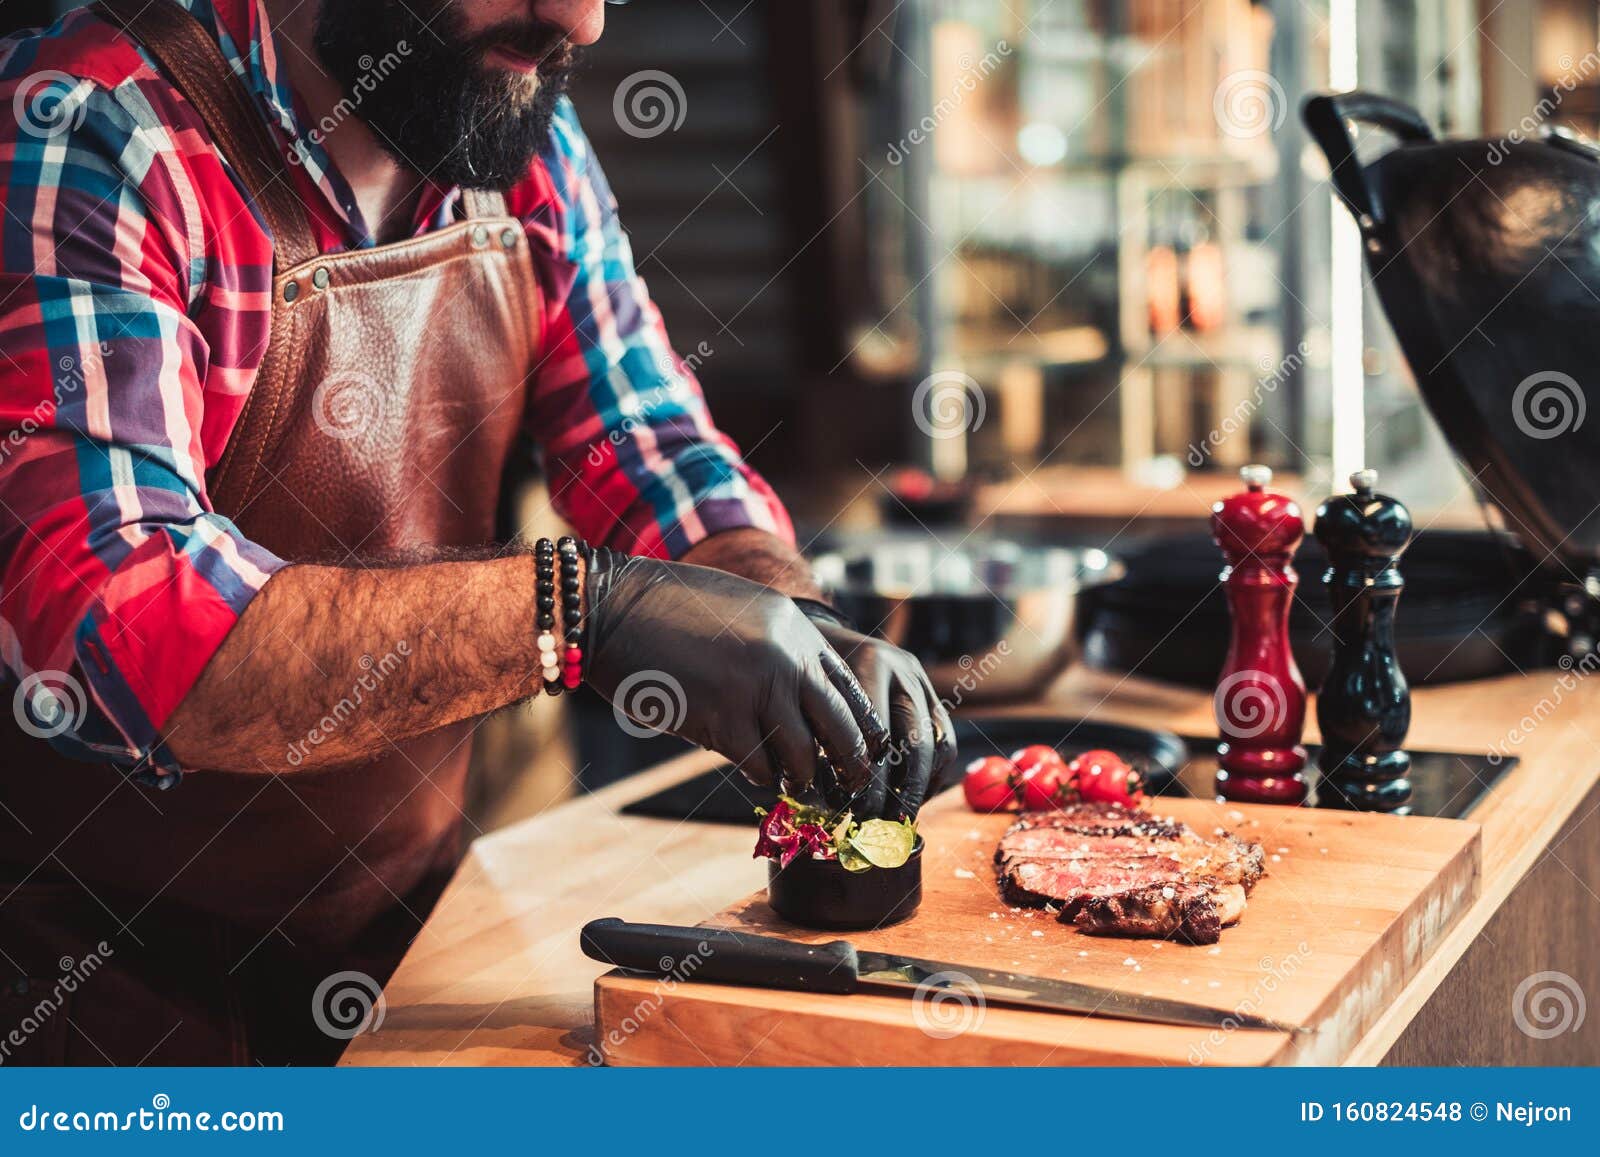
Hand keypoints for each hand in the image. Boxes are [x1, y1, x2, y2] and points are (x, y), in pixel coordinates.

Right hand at [584, 549, 889, 794]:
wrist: (612, 606)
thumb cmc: (671, 608)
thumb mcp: (745, 609)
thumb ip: (781, 646)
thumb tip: (805, 692)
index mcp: (796, 630)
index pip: (851, 688)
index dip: (860, 727)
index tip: (860, 750)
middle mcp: (785, 658)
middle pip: (841, 728)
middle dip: (848, 765)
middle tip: (847, 788)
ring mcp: (755, 688)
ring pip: (802, 756)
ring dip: (801, 778)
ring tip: (797, 785)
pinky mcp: (720, 718)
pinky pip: (758, 765)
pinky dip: (761, 776)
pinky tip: (756, 773)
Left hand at [796, 600, 956, 819]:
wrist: (824, 633)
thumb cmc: (806, 669)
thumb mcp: (805, 690)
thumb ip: (817, 730)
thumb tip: (819, 794)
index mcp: (869, 664)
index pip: (879, 734)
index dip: (871, 780)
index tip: (855, 811)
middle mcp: (902, 670)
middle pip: (914, 744)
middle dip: (899, 792)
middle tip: (879, 823)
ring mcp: (921, 679)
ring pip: (937, 744)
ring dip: (920, 787)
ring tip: (897, 817)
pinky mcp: (931, 691)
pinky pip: (943, 739)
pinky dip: (932, 773)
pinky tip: (909, 796)